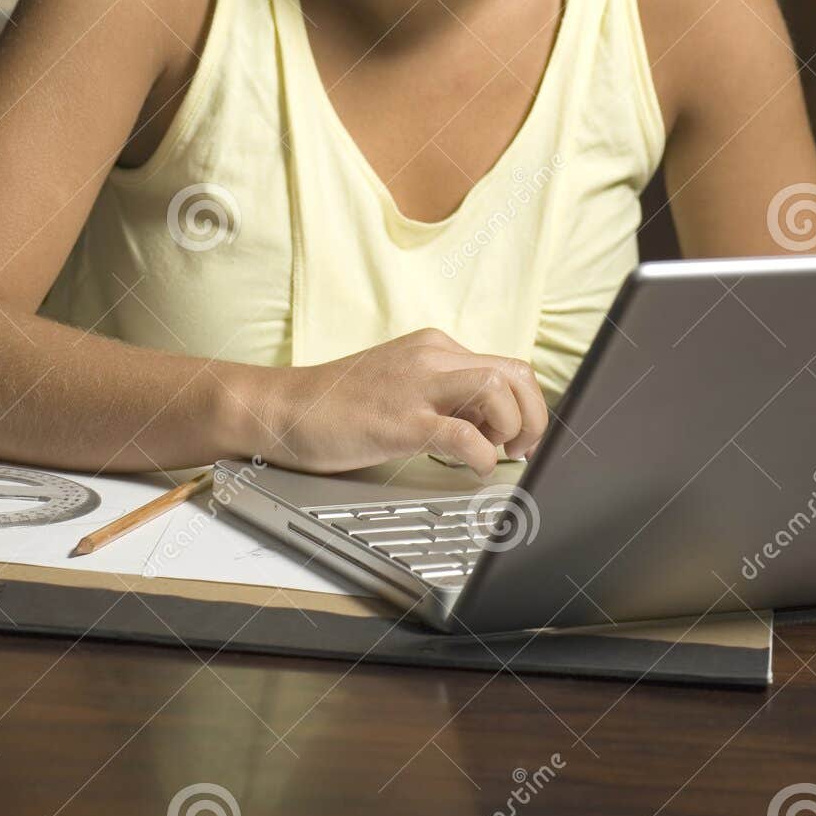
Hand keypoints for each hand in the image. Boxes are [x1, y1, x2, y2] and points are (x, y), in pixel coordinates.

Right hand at [259, 327, 548, 476]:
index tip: (520, 437)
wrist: (282, 408)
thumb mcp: (400, 383)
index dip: (527, 404)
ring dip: (511, 429)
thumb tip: (489, 423)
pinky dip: (481, 456)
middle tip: (519, 448)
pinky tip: (471, 467)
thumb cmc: (337, 405)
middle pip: (515, 373)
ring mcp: (415, 387)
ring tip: (495, 453)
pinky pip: (463, 434)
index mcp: (434, 348)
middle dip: (532, 415)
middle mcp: (431, 358)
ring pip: (498, 390)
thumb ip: (442, 392)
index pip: (507, 365)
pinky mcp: (400, 420)